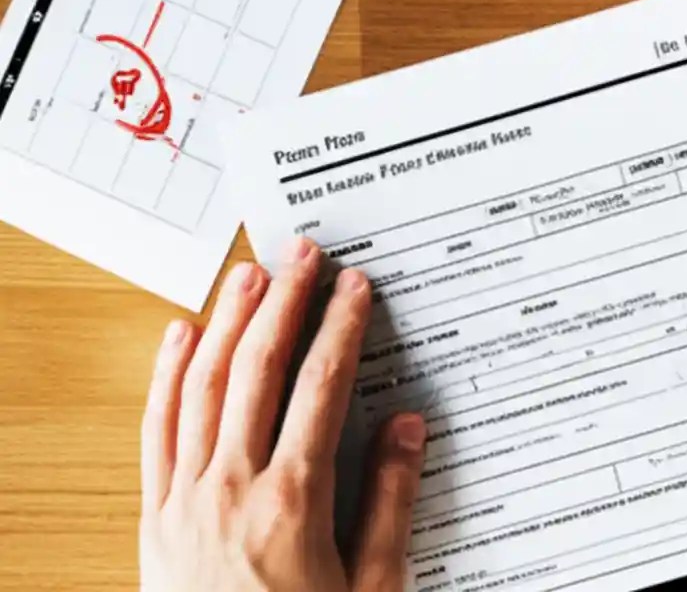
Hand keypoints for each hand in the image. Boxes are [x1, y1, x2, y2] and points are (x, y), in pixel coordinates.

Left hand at [139, 237, 427, 591]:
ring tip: (249, 275)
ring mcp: (185, 498)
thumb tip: (403, 430)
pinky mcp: (156, 515)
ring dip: (227, 322)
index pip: (319, 388)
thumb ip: (388, 503)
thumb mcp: (372, 586)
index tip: (354, 289)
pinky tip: (179, 336)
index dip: (339, 329)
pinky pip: (155, 428)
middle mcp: (231, 488)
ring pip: (202, 385)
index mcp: (292, 501)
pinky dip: (166, 375)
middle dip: (283, 303)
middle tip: (302, 254)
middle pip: (257, 369)